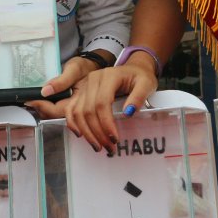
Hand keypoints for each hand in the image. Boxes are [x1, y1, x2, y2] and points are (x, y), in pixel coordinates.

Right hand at [27, 60, 156, 150]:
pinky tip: (80, 135)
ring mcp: (84, 86)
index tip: (115, 139)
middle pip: (88, 110)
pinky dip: (73, 123)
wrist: (133, 69)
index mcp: (108, 76)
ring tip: (98, 146)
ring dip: (86, 132)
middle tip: (110, 148)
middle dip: (97, 133)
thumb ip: (139, 97)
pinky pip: (71, 109)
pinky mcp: (80, 93)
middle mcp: (92, 80)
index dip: (106, 123)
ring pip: (78, 112)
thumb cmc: (140, 77)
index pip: (102, 103)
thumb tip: (128, 113)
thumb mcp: (147, 84)